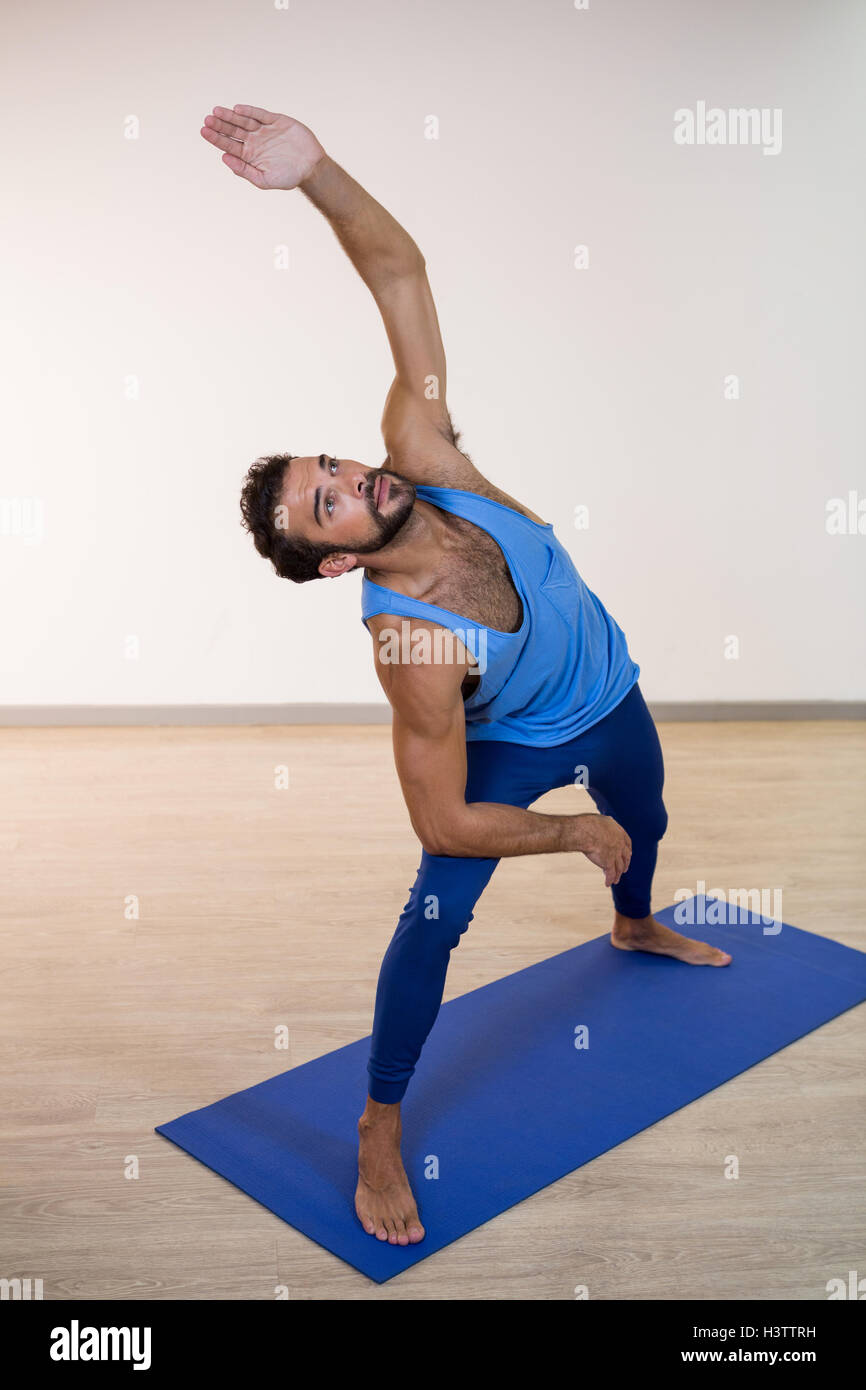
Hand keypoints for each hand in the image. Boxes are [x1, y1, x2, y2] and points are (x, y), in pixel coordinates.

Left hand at [200, 105, 325, 189]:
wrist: (311, 168)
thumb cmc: (288, 177)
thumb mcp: (264, 180)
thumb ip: (244, 171)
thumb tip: (224, 159)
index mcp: (249, 155)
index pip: (228, 145)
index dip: (216, 138)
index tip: (204, 131)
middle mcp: (254, 141)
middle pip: (233, 130)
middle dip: (220, 125)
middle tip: (207, 119)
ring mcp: (264, 130)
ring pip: (243, 120)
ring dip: (230, 116)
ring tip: (216, 112)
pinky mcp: (276, 121)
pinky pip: (260, 114)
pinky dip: (249, 111)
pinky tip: (237, 109)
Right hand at [578, 814, 631, 886]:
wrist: (585, 831)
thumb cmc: (587, 824)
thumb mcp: (599, 820)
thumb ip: (603, 825)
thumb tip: (599, 824)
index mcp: (618, 832)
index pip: (627, 842)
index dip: (628, 850)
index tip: (629, 854)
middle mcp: (619, 843)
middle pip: (625, 856)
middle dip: (625, 864)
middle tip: (624, 870)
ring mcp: (615, 854)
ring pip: (619, 867)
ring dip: (617, 875)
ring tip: (615, 880)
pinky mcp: (608, 862)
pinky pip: (610, 874)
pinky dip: (609, 879)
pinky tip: (607, 884)